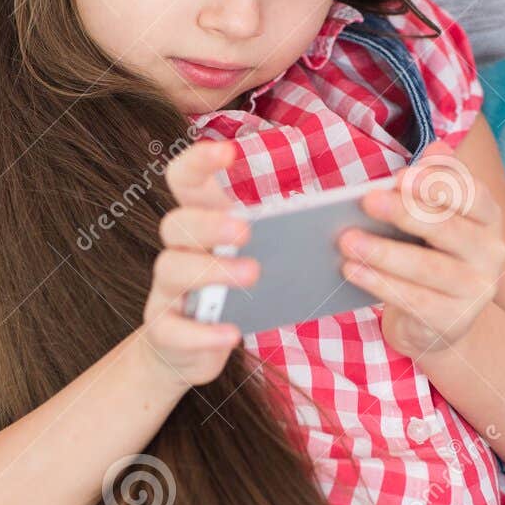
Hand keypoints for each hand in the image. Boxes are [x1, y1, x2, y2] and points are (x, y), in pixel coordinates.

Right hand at [141, 138, 258, 386]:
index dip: (198, 162)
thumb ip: (278, 242)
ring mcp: (166, 293)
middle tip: (246, 230)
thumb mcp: (250, 262)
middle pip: (175, 224)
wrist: (187, 352)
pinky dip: (204, 333)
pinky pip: (174, 329)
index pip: (183, 181)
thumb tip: (340, 226)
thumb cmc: (229, 298)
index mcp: (198, 228)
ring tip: (252, 274)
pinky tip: (233, 333)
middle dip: (209, 222)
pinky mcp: (164, 331)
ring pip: (172, 270)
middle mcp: (176, 254)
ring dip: (212, 270)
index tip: (229, 152)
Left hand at [336, 140, 504, 364]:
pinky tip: (351, 271)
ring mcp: (477, 289)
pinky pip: (414, 301)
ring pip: (429, 268)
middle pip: (448, 229)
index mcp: (488, 217)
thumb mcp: (433, 217)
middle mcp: (491, 252)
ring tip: (346, 240)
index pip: (471, 194)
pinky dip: (379, 284)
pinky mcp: (455, 321)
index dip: (437, 184)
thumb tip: (436, 147)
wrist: (437, 320)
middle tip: (366, 201)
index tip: (401, 175)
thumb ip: (434, 182)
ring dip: (383, 253)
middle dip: (405, 213)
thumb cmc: (430, 254)